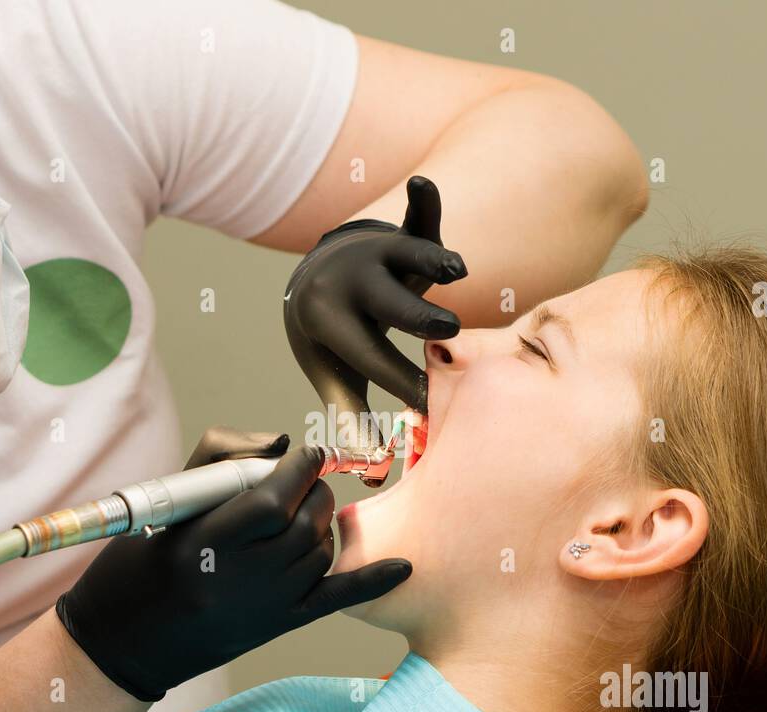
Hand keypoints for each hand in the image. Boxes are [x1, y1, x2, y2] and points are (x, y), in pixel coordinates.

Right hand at [55, 429, 412, 700]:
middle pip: (306, 521)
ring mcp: (265, 605)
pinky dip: (371, 581)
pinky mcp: (278, 626)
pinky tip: (404, 568)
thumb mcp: (167, 500)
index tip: (307, 453)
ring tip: (297, 516)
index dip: (301, 468)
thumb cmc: (141, 560)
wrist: (127, 639)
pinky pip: (336, 599)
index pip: (276, 497)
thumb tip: (283, 446)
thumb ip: (224, 457)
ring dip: (320, 524)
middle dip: (312, 492)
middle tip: (299, 484)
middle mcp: (241, 578)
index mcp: (208, 542)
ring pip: (322, 549)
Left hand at [284, 176, 466, 441]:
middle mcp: (349, 284)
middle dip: (415, 315)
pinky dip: (424, 204)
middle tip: (446, 330)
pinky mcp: (398, 236)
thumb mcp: (335, 374)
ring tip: (454, 271)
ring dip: (430, 261)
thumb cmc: (334, 342)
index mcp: (330, 323)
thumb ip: (352, 418)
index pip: (371, 357)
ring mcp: (372, 254)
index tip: (431, 406)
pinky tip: (422, 186)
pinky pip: (415, 220)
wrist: (311, 281)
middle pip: (385, 301)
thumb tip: (369, 470)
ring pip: (404, 255)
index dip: (401, 383)